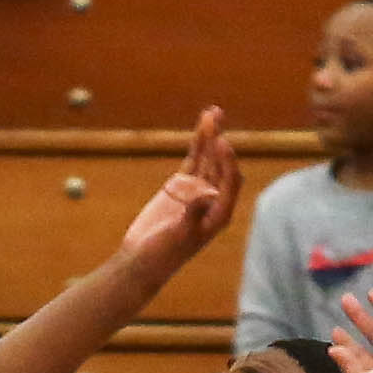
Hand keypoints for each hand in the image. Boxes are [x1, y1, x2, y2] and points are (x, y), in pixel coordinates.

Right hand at [120, 106, 241, 274]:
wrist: (142, 260)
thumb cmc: (163, 255)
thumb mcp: (179, 236)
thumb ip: (194, 215)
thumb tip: (208, 195)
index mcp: (219, 214)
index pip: (230, 183)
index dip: (228, 162)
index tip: (222, 143)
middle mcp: (213, 200)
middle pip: (221, 165)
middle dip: (220, 141)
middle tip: (216, 117)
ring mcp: (197, 191)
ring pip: (208, 159)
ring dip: (211, 137)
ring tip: (212, 112)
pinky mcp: (181, 186)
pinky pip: (193, 160)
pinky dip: (197, 144)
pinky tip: (202, 127)